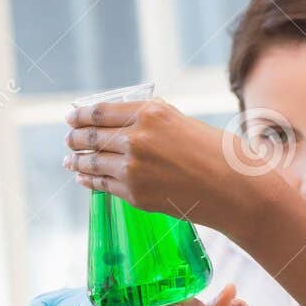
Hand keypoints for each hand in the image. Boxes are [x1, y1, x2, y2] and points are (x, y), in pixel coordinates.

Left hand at [64, 98, 275, 233]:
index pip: (101, 111)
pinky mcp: (136, 194)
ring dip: (77, 160)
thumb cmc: (218, 153)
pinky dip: (90, 180)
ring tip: (70, 160)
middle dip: (76, 137)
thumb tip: (127, 121)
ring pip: (93, 162)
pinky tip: (84, 177)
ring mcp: (133, 168)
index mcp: (151, 113)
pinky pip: (103, 184)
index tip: (72, 116)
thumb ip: (154, 120)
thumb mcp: (184, 123)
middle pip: (92, 136)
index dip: (81, 114)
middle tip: (70, 138)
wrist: (236, 190)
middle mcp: (137, 138)